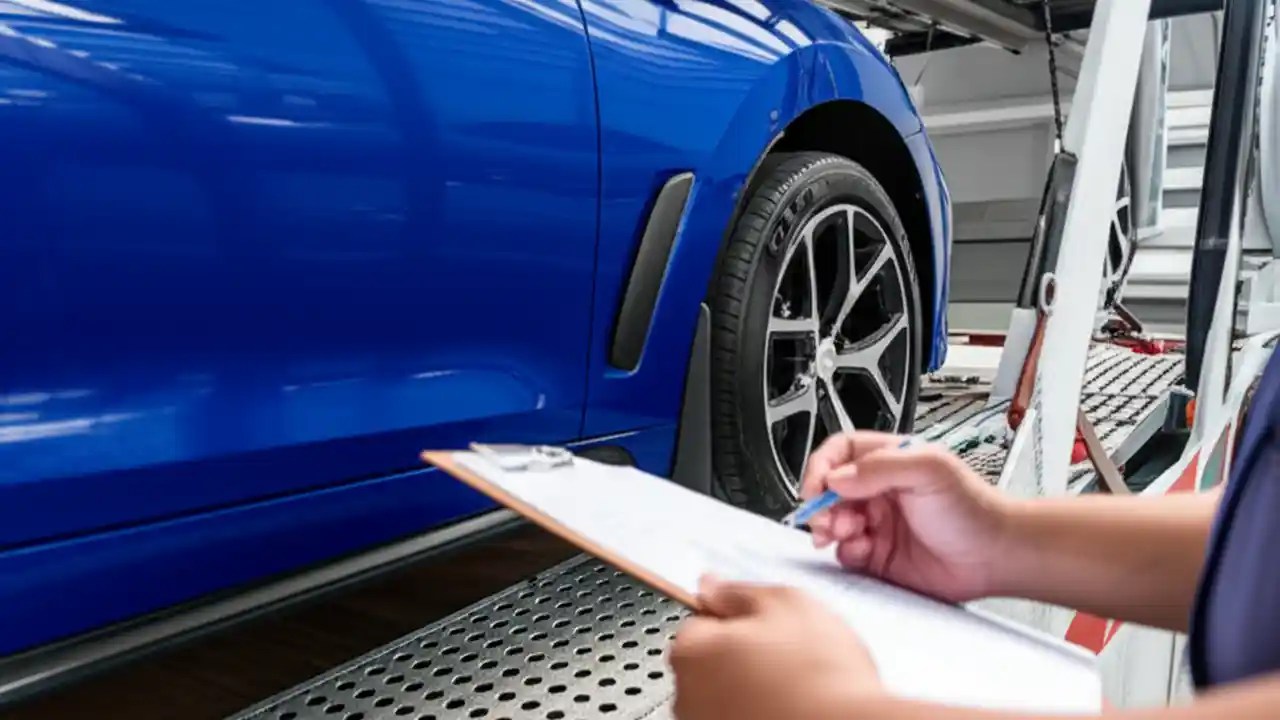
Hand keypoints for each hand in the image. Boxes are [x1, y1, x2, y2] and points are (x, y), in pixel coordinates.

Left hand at [669, 576, 881, 719]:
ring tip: (793, 689)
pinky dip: (757, 712)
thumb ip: (738, 592)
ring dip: (748, 689)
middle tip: (786, 657)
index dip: (738, 621)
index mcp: (692, 652)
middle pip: (708, 662)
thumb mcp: (786, 604)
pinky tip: (789, 710)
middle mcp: (688, 696)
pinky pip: (740, 716)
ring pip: (724, 695)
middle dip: (738, 656)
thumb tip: (710, 586)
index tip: (767, 629)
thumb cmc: (821, 674)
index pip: (700, 622)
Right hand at [800, 431, 1013, 601]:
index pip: (839, 453)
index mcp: (889, 461)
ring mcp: (877, 524)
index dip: (822, 467)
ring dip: (831, 529)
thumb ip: (881, 467)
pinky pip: (846, 553)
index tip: (818, 486)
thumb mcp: (930, 470)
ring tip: (847, 534)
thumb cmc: (974, 509)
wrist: (996, 556)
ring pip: (833, 523)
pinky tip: (863, 551)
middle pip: (829, 491)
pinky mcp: (878, 556)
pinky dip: (846, 553)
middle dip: (821, 505)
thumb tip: (837, 477)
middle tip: (826, 519)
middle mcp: (878, 490)